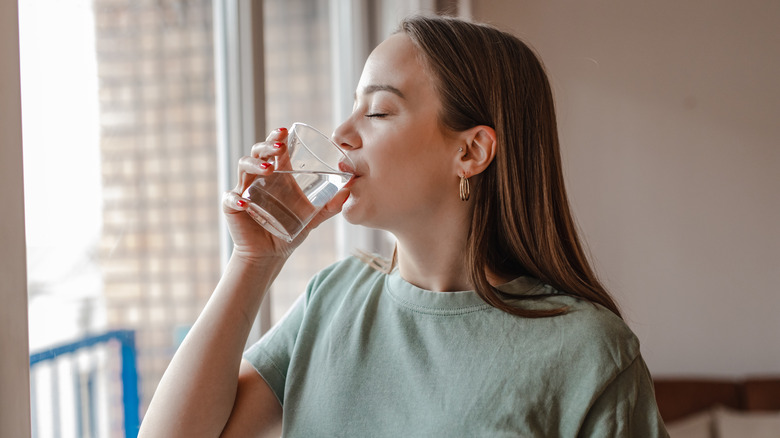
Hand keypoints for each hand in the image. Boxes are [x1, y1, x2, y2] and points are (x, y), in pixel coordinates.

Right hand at [222, 128, 349, 261]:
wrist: (271, 254)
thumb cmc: (290, 230)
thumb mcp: (314, 217)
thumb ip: (331, 205)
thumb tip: (349, 190)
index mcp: (277, 174)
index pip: (274, 149)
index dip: (276, 138)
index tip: (284, 132)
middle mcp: (259, 177)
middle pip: (257, 152)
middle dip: (266, 146)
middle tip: (278, 148)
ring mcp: (244, 189)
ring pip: (243, 168)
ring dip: (254, 165)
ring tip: (268, 169)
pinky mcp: (233, 206)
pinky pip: (230, 198)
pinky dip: (235, 198)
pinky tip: (244, 202)